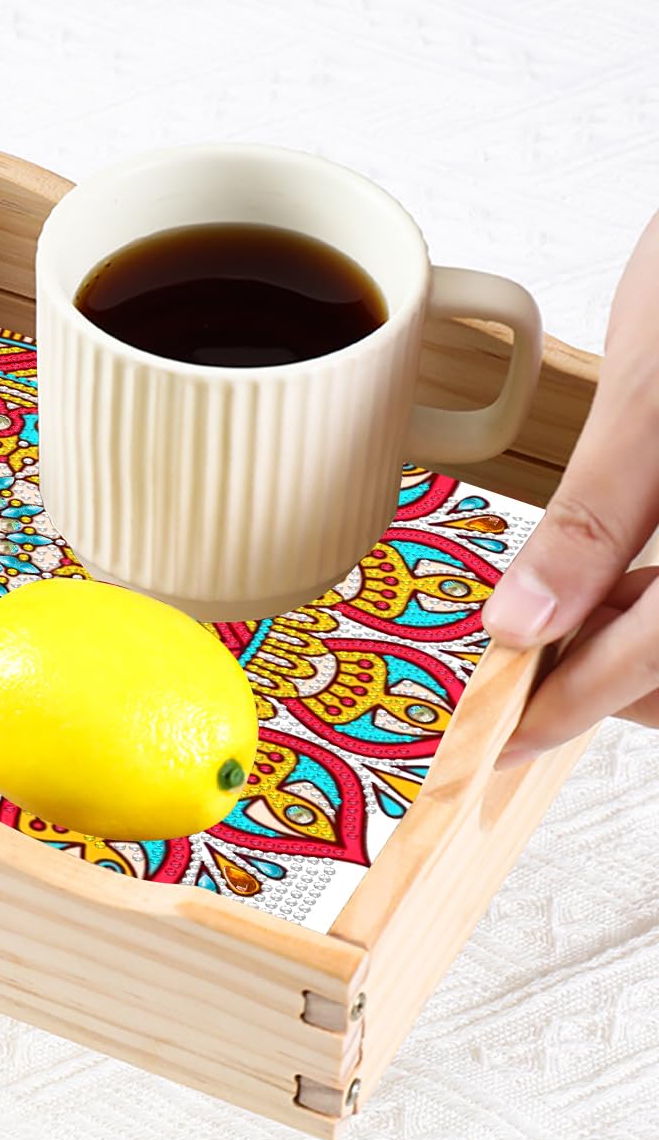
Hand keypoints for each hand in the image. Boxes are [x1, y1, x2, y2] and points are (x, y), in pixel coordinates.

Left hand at [484, 209, 658, 765]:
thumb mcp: (655, 397)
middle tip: (522, 691)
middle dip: (610, 690)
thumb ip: (595, 519)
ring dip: (633, 655)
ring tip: (559, 638)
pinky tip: (614, 592)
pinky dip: (653, 611)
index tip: (496, 742)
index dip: (575, 708)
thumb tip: (522, 626)